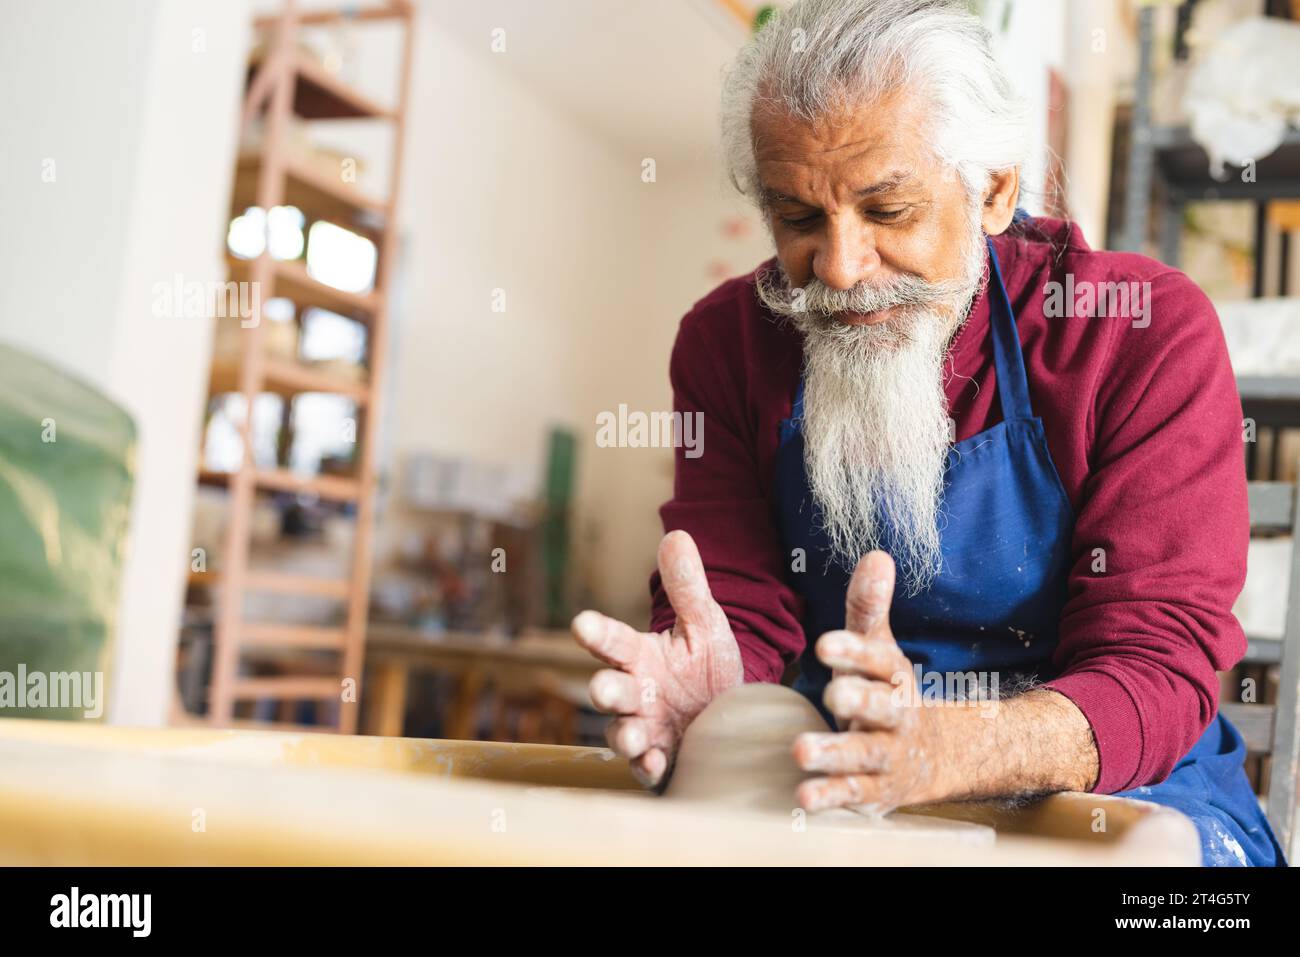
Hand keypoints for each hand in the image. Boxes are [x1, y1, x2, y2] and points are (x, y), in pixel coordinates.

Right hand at [570, 530, 743, 786]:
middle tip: (603, 688)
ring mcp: (645, 727)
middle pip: (610, 690)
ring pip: (621, 731)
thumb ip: (688, 587)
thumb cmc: (708, 667)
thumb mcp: (704, 624)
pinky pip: (646, 767)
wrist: (731, 713)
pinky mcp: (660, 758)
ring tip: (634, 735)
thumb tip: (677, 534)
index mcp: (640, 655)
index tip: (582, 623)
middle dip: (605, 690)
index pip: (613, 640)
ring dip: (624, 734)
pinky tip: (656, 763)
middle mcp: (636, 691)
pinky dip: (648, 766)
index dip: (597, 633)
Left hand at [792, 550, 947, 813]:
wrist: (935, 756)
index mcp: (892, 676)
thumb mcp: (879, 649)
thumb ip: (868, 608)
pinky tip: (803, 797)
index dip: (853, 651)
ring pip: (863, 754)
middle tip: (832, 693)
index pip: (877, 660)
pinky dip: (830, 796)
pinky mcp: (876, 791)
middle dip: (857, 701)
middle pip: (879, 707)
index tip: (825, 643)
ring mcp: (887, 755)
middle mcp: (895, 716)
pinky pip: (854, 793)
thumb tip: (877, 554)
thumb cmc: (886, 691)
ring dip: (833, 753)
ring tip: (800, 751)